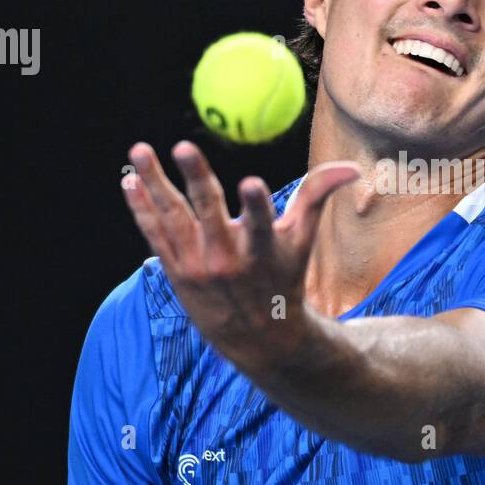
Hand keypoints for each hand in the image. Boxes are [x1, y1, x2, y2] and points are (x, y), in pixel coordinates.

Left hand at [121, 140, 359, 371]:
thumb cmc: (283, 277)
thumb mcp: (303, 240)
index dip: (256, 205)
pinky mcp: (175, 271)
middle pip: (208, 214)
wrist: (257, 339)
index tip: (251, 182)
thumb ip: (318, 196)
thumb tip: (353, 168)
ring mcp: (197, 266)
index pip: (260, 224)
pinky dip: (141, 208)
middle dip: (197, 179)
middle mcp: (227, 260)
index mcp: (262, 251)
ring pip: (172, 218)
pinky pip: (155, 234)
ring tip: (140, 150)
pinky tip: (131, 181)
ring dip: (154, 183)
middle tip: (184, 146)